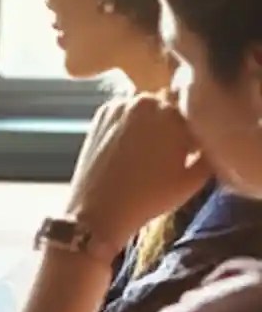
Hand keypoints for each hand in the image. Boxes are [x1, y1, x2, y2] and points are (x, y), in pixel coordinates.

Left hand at [65, 94, 211, 247]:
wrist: (99, 210)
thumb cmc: (149, 198)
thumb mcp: (194, 179)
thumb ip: (211, 150)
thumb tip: (211, 136)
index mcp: (173, 114)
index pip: (195, 112)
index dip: (194, 133)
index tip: (188, 153)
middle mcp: (146, 101)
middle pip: (170, 106)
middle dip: (172, 125)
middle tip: (166, 154)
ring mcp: (120, 105)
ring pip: (147, 108)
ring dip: (150, 123)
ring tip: (145, 153)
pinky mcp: (101, 113)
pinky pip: (125, 112)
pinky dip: (129, 124)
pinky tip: (127, 149)